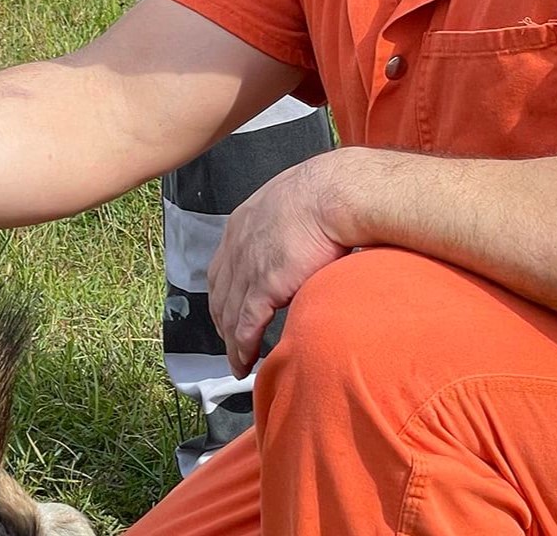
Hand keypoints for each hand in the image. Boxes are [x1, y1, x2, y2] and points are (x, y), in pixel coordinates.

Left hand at [207, 150, 363, 377]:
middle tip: (230, 344)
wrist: (336, 192)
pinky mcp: (264, 284)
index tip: (227, 313)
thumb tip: (296, 241)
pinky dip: (243, 347)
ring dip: (231, 343)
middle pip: (219, 295)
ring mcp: (248, 266)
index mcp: (242, 224)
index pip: (221, 269)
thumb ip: (284, 226)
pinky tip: (245, 361)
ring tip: (237, 363)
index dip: (223, 295)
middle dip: (222, 323)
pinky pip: (246, 325)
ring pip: (230, 315)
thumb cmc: (328, 193)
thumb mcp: (292, 204)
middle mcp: (237, 246)